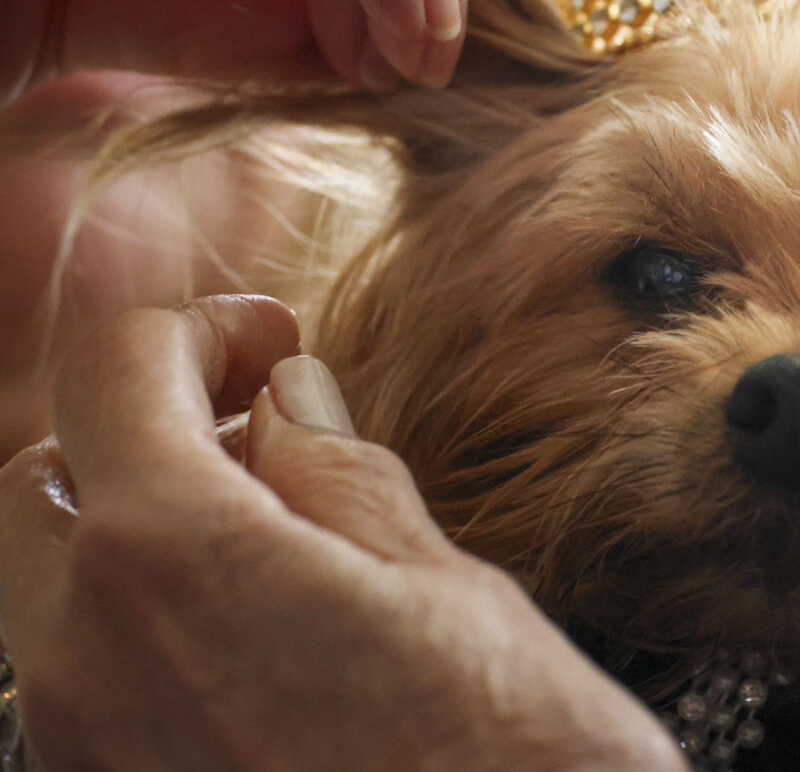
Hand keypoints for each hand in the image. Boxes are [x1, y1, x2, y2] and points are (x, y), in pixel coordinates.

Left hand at [0, 296, 681, 771]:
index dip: (184, 317)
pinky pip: (83, 673)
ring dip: (133, 518)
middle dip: (137, 417)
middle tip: (257, 413)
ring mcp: (80, 748)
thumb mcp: (449, 596)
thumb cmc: (508, 770)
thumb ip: (344, 483)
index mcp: (176, 562)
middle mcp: (83, 658)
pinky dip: (141, 614)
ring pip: (49, 581)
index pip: (113, 368)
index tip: (259, 329)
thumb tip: (289, 403)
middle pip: (44, 472)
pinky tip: (259, 624)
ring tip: (270, 522)